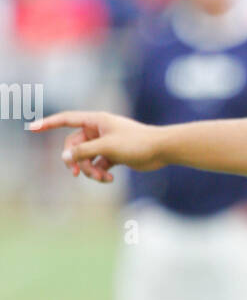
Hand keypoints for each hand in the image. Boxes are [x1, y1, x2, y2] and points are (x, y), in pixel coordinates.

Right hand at [26, 110, 164, 183]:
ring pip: (86, 157)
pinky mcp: (113, 154)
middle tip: (76, 173)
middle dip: (76, 160)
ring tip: (102, 179)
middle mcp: (99, 130)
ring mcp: (106, 142)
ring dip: (90, 170)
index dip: (48, 123)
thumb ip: (84, 153)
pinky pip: (97, 164)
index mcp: (96, 120)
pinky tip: (109, 179)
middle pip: (74, 145)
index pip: (66, 120)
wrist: (162, 150)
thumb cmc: (137, 143)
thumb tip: (65, 158)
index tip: (32, 128)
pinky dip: (100, 173)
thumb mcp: (107, 148)